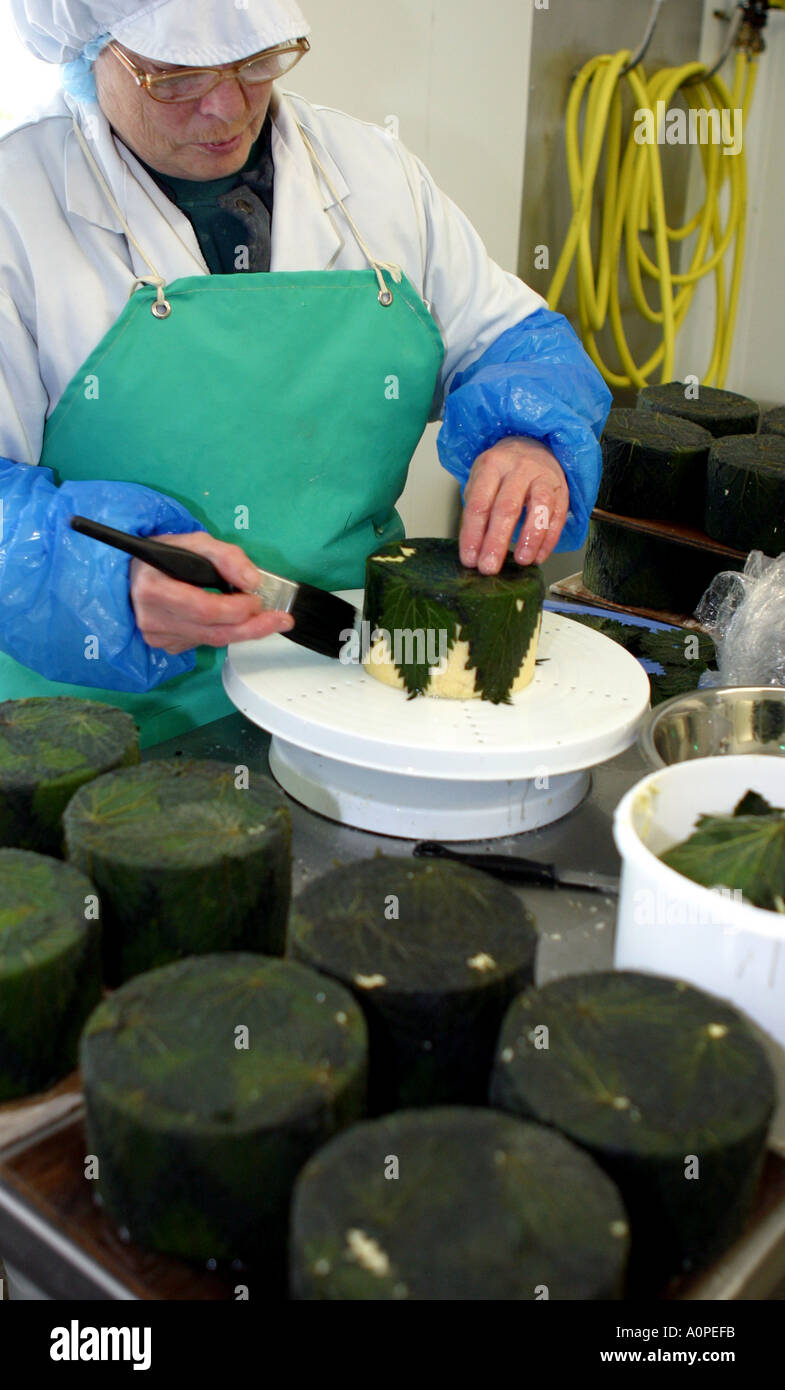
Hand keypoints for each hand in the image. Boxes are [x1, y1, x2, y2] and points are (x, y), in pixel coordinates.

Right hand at [129, 531, 293, 654]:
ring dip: (240, 630)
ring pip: (211, 640)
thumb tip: (253, 582)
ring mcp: (157, 637)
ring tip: (261, 617)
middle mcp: (152, 620)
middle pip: (212, 632)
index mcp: (153, 590)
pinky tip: (228, 619)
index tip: (258, 600)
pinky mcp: (165, 646)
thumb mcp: (194, 542)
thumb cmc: (164, 556)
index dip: (236, 608)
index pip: (204, 609)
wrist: (132, 574)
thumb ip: (226, 556)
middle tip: (279, 620)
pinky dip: (222, 631)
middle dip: (251, 628)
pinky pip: (202, 642)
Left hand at [459, 437, 569, 572]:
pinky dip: (549, 539)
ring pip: (540, 507)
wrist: (534, 445)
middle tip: (489, 567)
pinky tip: (539, 556)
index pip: (480, 503)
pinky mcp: (562, 489)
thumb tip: (473, 551)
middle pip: (508, 507)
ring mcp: (543, 477)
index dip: (473, 534)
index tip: (469, 559)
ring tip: (521, 561)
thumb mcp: (482, 482)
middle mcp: (519, 468)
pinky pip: (558, 515)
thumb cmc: (503, 470)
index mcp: (492, 465)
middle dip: (497, 541)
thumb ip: (477, 513)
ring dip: (531, 538)